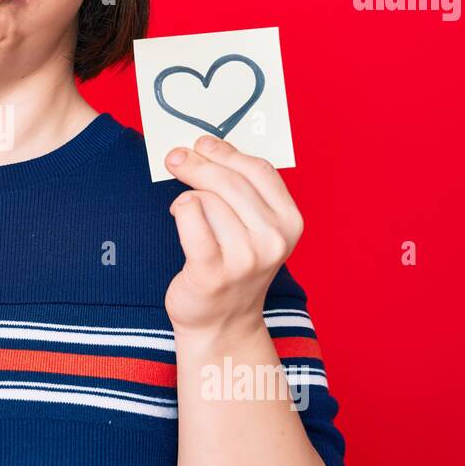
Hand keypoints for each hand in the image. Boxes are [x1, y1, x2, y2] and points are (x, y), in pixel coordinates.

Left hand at [162, 134, 303, 337]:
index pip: (259, 170)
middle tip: (175, 157)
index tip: (202, 142)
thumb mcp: (253, 228)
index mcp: (289, 222)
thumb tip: (207, 146)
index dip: (227, 151)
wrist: (221, 323)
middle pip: (230, 181)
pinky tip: (178, 214)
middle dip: (197, 163)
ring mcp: (246, 258)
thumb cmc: (233, 266)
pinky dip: (181, 209)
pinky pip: (191, 217)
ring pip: (207, 198)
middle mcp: (273, 240)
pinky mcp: (213, 271)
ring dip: (189, 195)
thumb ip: (242, 191)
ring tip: (185, 210)